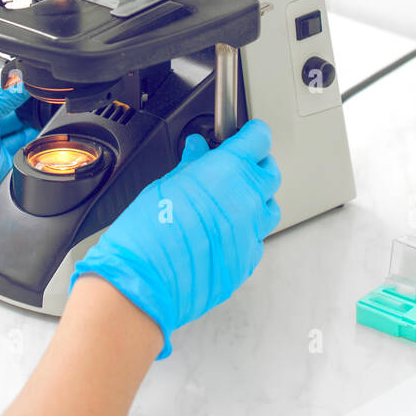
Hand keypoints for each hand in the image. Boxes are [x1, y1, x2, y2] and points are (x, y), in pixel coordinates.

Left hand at [0, 82, 35, 245]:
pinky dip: (30, 156)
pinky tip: (37, 151)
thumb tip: (22, 85)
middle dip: (32, 112)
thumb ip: (1, 95)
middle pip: (17, 115)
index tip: (42, 89)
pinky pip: (21, 161)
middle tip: (47, 110)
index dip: (22, 91)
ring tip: (44, 130)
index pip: (4, 92)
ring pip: (23, 137)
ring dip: (34, 134)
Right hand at [70, 119, 280, 357]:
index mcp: (228, 170)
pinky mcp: (248, 259)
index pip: (259, 140)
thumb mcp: (165, 183)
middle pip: (270, 173)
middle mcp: (247, 198)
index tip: (247, 135)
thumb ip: (192, 164)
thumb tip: (199, 150)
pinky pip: (257, 239)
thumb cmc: (149, 232)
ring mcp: (251, 231)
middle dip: (256, 166)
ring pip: (269, 208)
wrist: (146, 279)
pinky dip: (247, 232)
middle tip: (236, 168)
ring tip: (232, 202)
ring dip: (257, 200)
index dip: (253, 135)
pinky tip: (224, 233)